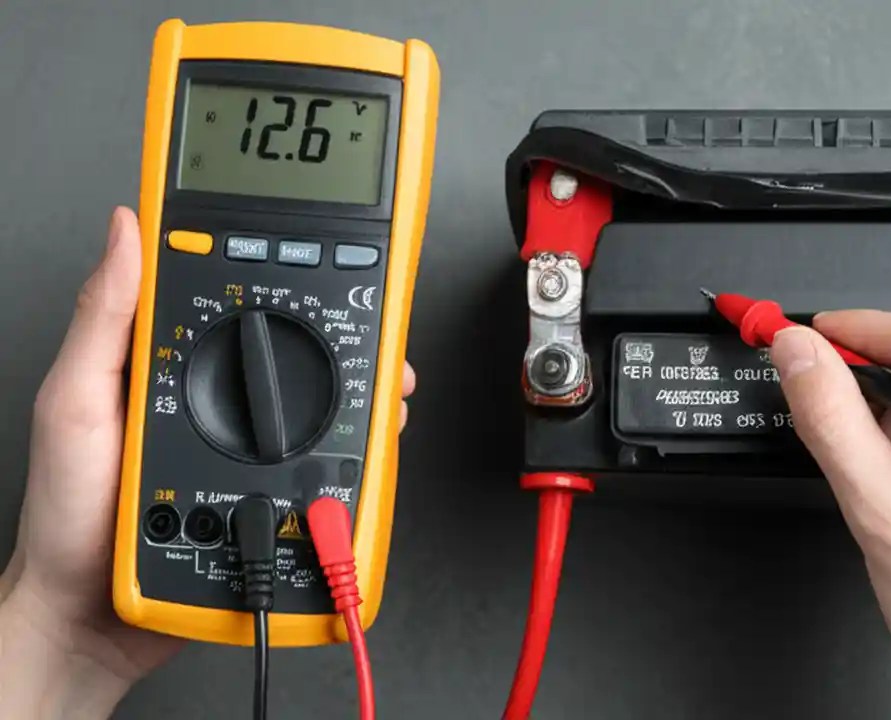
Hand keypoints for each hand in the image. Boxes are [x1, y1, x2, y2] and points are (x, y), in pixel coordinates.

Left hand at [0, 208, 416, 718]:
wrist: (89, 618)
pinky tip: (374, 444)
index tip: (317, 241)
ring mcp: (248, 448)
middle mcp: (217, 401)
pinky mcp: (272, 492)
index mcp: (171, 364)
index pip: (233, 294)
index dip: (277, 262)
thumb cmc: (70, 515)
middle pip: (298, 350)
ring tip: (388, 388)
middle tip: (378, 327)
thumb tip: (128, 232)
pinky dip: (361, 454)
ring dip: (368, 395)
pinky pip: (328, 467)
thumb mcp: (76, 404)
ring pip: (327, 408)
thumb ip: (103, 321)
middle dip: (351, 334)